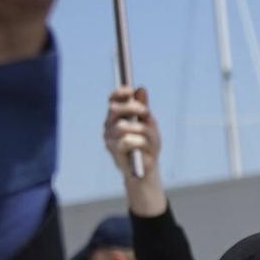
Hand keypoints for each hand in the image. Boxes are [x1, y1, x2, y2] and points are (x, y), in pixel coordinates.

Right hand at [104, 86, 166, 214]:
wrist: (146, 170)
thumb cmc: (147, 146)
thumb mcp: (149, 124)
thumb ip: (143, 108)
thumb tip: (141, 89)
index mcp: (116, 117)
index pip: (113, 100)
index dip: (120, 93)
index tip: (130, 90)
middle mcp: (109, 126)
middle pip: (115, 109)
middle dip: (132, 108)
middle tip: (145, 112)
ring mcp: (109, 138)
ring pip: (123, 126)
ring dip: (140, 130)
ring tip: (149, 138)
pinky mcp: (113, 151)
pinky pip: (127, 141)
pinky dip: (140, 142)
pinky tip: (144, 148)